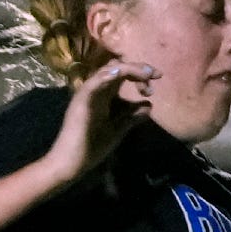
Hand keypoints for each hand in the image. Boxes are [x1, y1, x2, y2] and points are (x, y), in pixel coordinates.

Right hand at [42, 60, 155, 187]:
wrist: (72, 163)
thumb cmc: (92, 147)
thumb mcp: (119, 130)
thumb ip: (132, 118)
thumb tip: (149, 106)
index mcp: (104, 96)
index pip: (122, 75)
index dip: (140, 72)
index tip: (158, 76)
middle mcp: (95, 91)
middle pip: (116, 68)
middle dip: (138, 69)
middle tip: (154, 76)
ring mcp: (87, 95)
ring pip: (106, 72)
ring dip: (128, 70)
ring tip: (146, 73)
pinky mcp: (80, 102)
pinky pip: (92, 85)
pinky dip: (105, 77)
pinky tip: (119, 73)